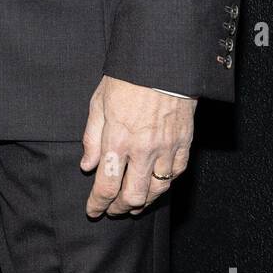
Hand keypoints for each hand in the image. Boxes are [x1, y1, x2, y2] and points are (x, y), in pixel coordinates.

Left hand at [80, 75, 194, 215]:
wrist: (162, 62)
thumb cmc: (127, 78)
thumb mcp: (99, 102)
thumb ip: (92, 137)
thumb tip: (87, 165)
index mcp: (118, 140)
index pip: (106, 185)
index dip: (98, 204)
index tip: (93, 210)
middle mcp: (143, 150)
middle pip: (133, 196)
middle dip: (119, 208)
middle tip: (111, 209)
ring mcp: (167, 149)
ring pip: (157, 191)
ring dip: (143, 202)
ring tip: (133, 203)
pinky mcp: (184, 144)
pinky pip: (175, 175)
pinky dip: (164, 184)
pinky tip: (155, 184)